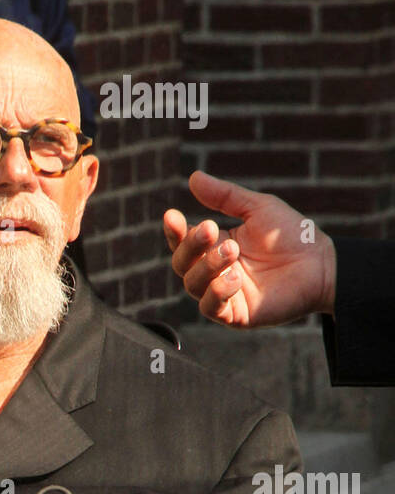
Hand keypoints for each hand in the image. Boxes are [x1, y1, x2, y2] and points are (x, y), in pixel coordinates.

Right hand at [163, 171, 335, 327]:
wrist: (321, 264)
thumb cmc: (292, 235)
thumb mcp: (258, 208)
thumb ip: (225, 196)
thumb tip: (194, 177)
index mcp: (216, 246)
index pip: (183, 241)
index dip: (174, 231)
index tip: (172, 215)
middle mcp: (214, 272)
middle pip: (182, 264)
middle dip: (192, 246)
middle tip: (211, 229)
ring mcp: (223, 294)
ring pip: (193, 285)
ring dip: (207, 265)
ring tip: (232, 251)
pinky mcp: (235, 315)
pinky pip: (211, 308)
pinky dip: (217, 292)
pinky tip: (235, 278)